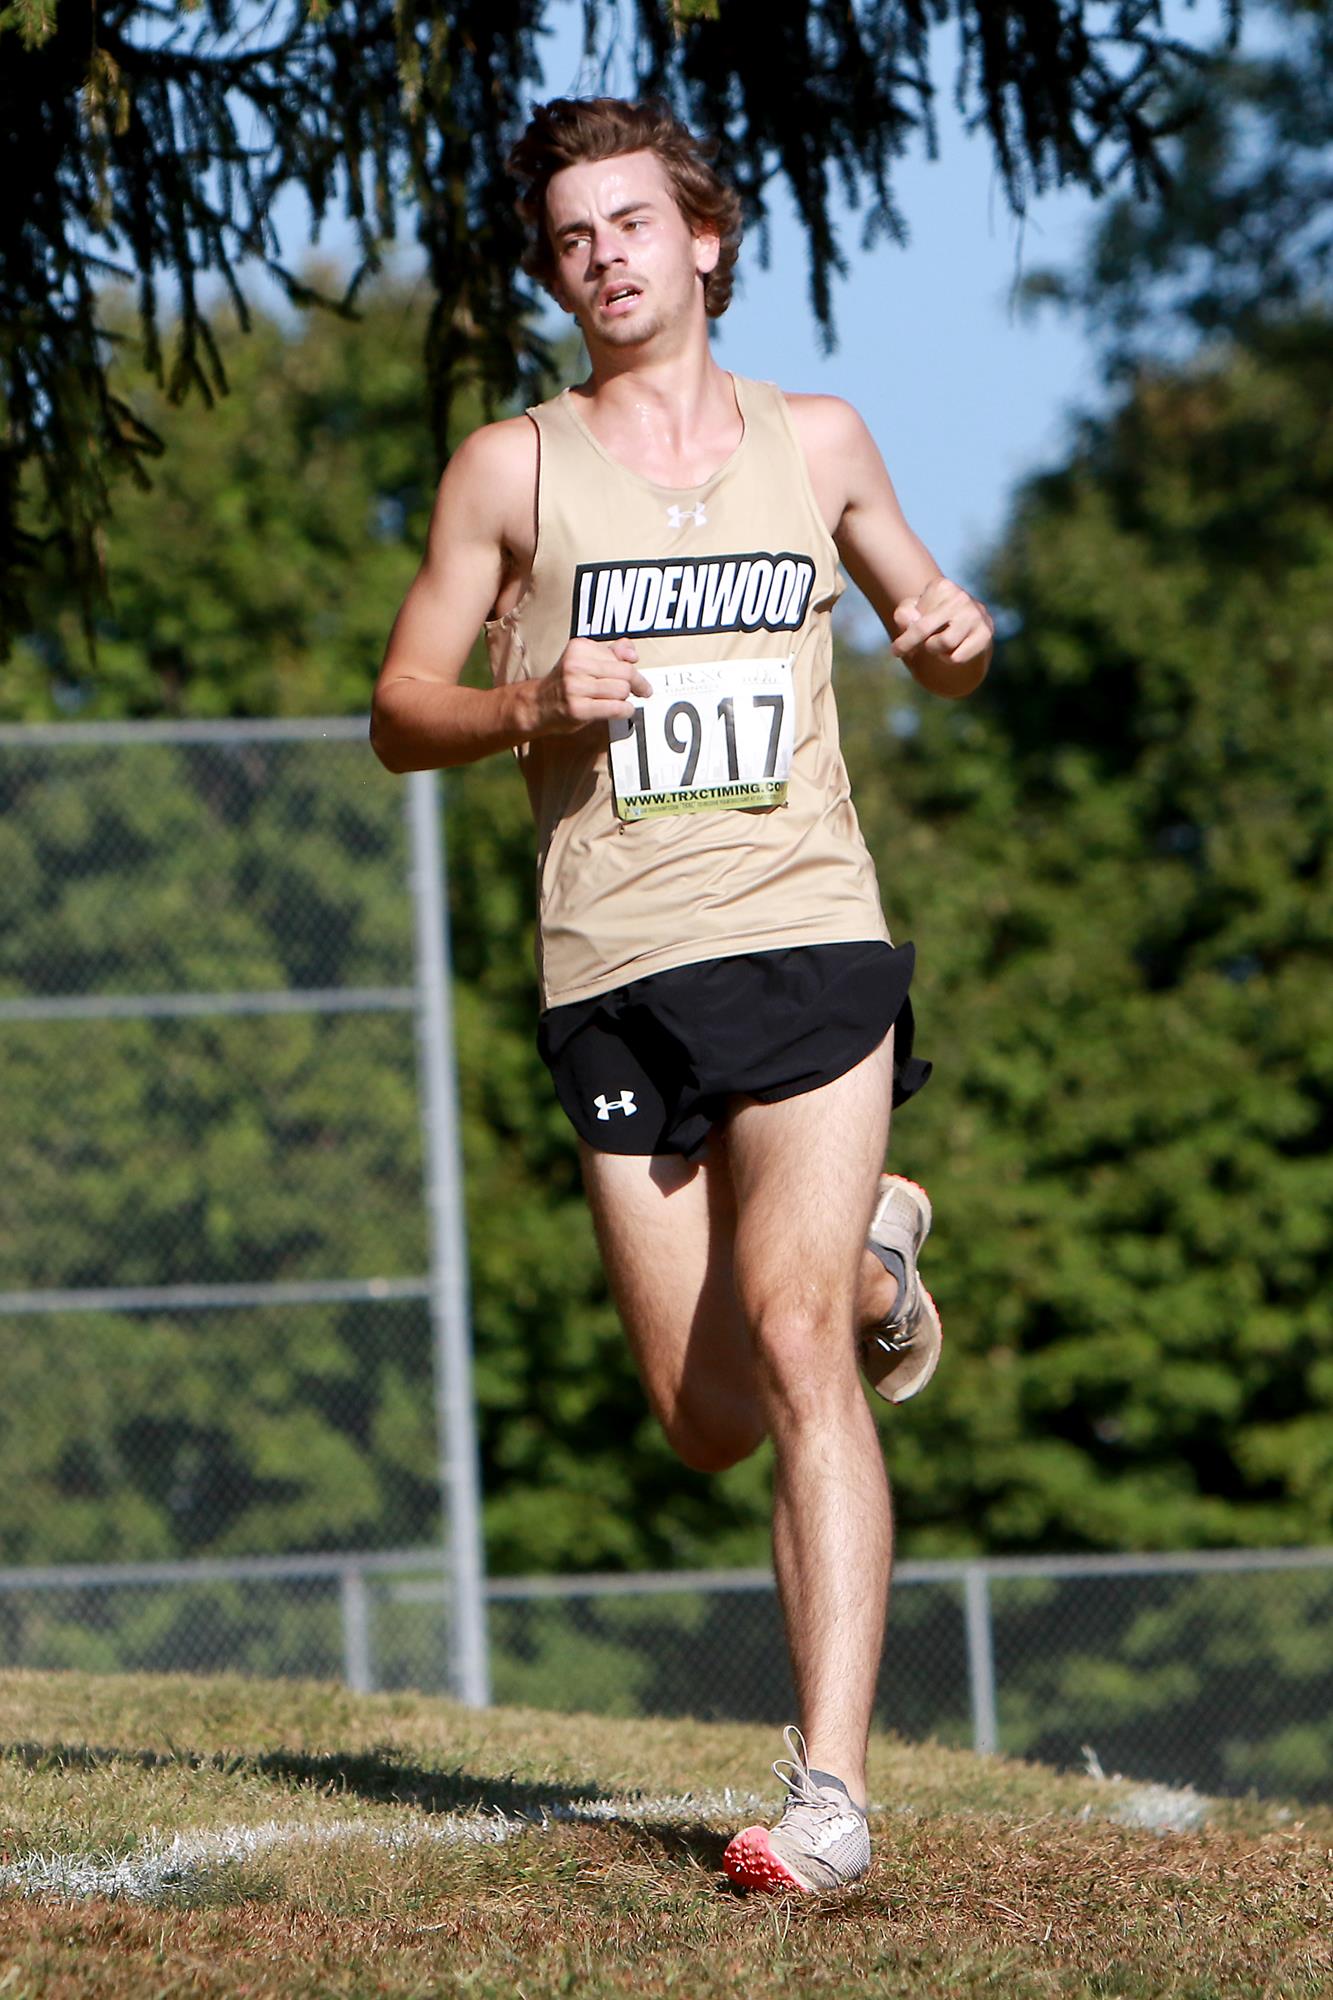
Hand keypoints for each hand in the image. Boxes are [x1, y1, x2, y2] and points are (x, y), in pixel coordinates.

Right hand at [529, 638, 652, 734]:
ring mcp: (575, 687)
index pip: (620, 656)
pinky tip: (621, 710)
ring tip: (618, 700)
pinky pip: (615, 708)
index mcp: (579, 647)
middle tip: (642, 690)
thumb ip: (610, 653)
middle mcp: (576, 665)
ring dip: (626, 698)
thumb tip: (632, 653)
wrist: (538, 705)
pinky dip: (625, 711)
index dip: (632, 667)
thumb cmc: (565, 684)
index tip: (636, 675)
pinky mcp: (578, 708)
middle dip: (637, 683)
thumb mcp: (585, 660)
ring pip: (622, 690)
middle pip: (625, 672)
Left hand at [890, 576, 993, 671]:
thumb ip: (904, 615)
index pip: (913, 617)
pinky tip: (955, 649)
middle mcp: (961, 597)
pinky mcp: (986, 633)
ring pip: (943, 644)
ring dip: (935, 651)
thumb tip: (911, 621)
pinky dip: (950, 659)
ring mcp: (976, 614)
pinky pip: (957, 657)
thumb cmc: (933, 620)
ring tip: (938, 644)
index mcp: (942, 586)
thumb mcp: (913, 614)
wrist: (967, 632)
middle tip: (899, 653)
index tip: (896, 649)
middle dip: (910, 644)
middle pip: (923, 630)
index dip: (904, 636)